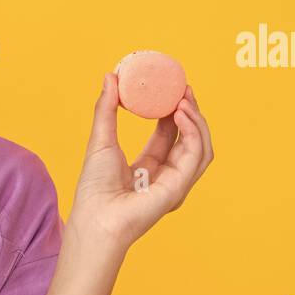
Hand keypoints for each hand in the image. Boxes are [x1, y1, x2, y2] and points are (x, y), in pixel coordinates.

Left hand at [68, 72, 213, 251]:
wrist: (94, 217)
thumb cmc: (94, 188)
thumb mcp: (101, 139)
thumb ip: (107, 109)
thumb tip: (110, 76)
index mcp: (150, 166)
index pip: (170, 132)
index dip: (175, 109)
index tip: (174, 87)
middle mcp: (167, 175)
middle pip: (190, 137)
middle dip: (190, 111)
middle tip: (183, 87)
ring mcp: (176, 182)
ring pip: (200, 145)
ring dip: (196, 119)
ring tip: (182, 99)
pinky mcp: (180, 187)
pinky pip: (195, 155)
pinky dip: (192, 132)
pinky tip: (180, 114)